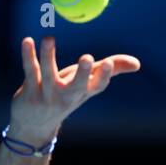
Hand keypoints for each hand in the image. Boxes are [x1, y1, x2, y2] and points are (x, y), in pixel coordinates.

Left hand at [10, 36, 140, 143]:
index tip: (110, 63)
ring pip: (48, 74)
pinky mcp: (29, 93)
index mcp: (83, 92)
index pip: (98, 86)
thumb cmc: (65, 96)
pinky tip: (28, 41)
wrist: (33, 126)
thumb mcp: (87, 84)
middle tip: (88, 58)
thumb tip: (138, 64)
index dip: (105, 75)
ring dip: (48, 56)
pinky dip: (28, 56)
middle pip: (77, 86)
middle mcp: (68, 96)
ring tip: (49, 38)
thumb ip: (110, 70)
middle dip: (83, 73)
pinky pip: (30, 71)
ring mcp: (48, 96)